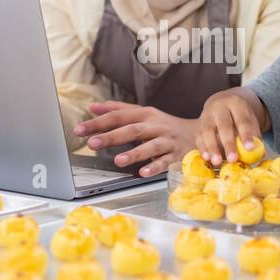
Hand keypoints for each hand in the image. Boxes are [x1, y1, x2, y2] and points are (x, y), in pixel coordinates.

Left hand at [72, 101, 195, 176]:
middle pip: (132, 129)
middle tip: (92, 143)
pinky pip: (165, 162)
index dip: (98, 122)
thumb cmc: (165, 125)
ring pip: (150, 146)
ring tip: (118, 160)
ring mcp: (167, 140)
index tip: (79, 130)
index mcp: (145, 114)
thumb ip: (119, 109)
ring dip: (134, 153)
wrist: (200, 134)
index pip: (119, 116)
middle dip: (111, 136)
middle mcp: (156, 125)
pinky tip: (143, 173)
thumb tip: (93, 107)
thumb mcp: (144, 114)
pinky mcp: (177, 155)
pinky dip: (154, 167)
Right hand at [196, 91, 262, 166]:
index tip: (249, 149)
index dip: (246, 134)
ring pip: (207, 130)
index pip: (242, 120)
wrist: (222, 104)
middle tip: (233, 159)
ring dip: (212, 148)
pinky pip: (198, 136)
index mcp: (236, 104)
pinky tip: (207, 158)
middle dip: (228, 143)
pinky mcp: (198, 125)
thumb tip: (260, 155)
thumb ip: (255, 136)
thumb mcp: (250, 120)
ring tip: (217, 162)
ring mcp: (207, 115)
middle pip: (224, 125)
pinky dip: (202, 148)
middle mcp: (219, 107)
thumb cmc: (239, 117)